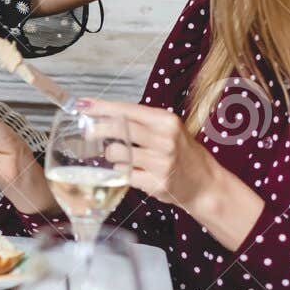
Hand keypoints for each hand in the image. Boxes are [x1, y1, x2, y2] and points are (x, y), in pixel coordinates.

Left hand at [78, 99, 217, 206]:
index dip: (102, 107)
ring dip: (113, 156)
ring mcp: (161, 163)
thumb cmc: (182, 154)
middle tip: (88, 131)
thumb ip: (141, 123)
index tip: (84, 105)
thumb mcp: (168, 130)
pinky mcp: (156, 183)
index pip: (127, 110)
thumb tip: (104, 115)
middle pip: (119, 129)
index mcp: (166, 121)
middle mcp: (165, 140)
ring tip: (122, 157)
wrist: (206, 184)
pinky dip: (122, 173)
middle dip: (98, 129)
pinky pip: (124, 175)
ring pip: (117, 154)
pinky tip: (131, 172)